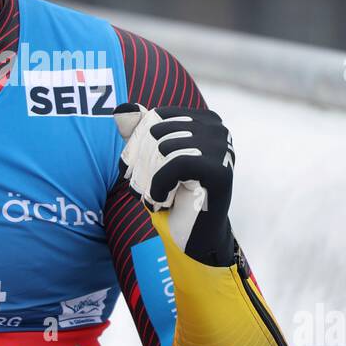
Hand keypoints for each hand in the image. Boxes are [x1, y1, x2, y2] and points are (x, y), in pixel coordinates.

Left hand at [113, 103, 235, 266]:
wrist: (193, 236)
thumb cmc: (173, 195)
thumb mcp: (151, 159)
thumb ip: (138, 132)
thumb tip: (122, 110)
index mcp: (204, 120)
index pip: (156, 117)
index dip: (138, 145)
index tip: (135, 170)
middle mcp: (217, 128)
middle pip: (158, 131)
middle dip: (142, 163)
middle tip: (145, 187)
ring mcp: (222, 148)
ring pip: (164, 147)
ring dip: (150, 178)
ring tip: (156, 196)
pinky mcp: (220, 170)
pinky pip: (175, 165)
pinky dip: (158, 186)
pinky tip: (160, 200)